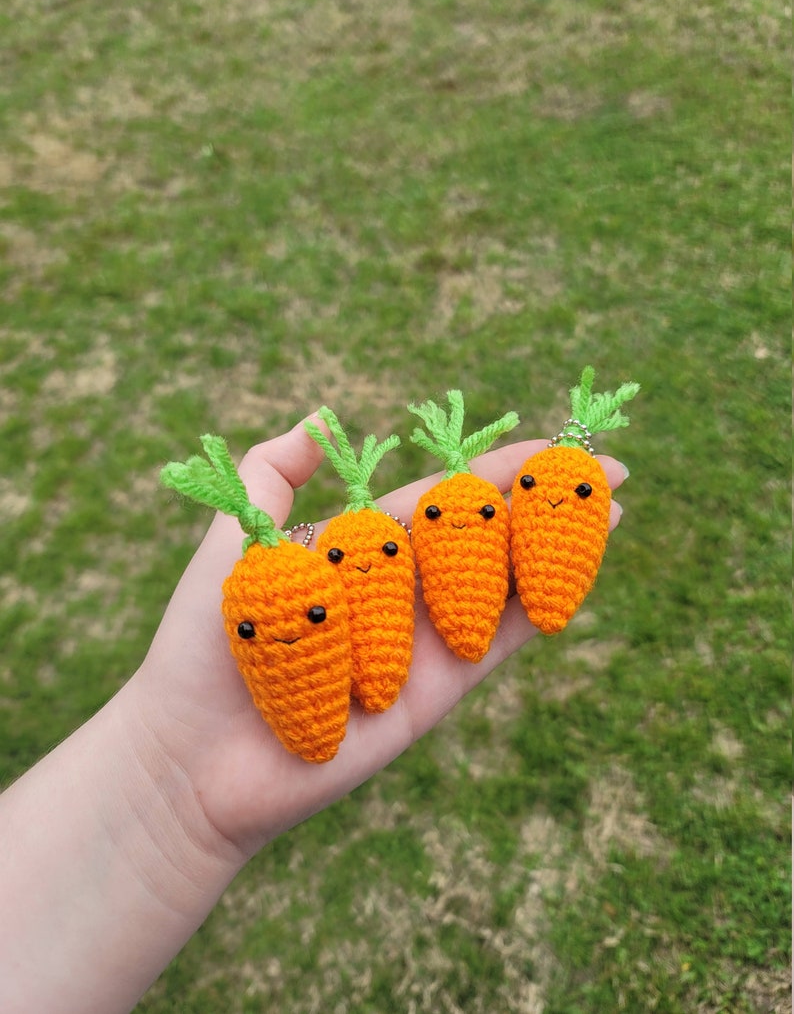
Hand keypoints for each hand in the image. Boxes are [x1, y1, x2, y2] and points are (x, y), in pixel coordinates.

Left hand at [135, 413, 627, 859]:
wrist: (192, 756)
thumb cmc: (202, 647)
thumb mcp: (230, 542)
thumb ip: (269, 476)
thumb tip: (320, 419)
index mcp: (360, 549)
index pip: (442, 496)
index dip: (497, 468)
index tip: (552, 442)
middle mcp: (402, 591)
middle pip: (488, 535)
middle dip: (547, 501)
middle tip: (609, 469)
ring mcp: (424, 641)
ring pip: (505, 583)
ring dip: (560, 548)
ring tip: (614, 506)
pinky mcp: (437, 692)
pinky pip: (499, 642)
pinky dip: (542, 609)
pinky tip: (582, 576)